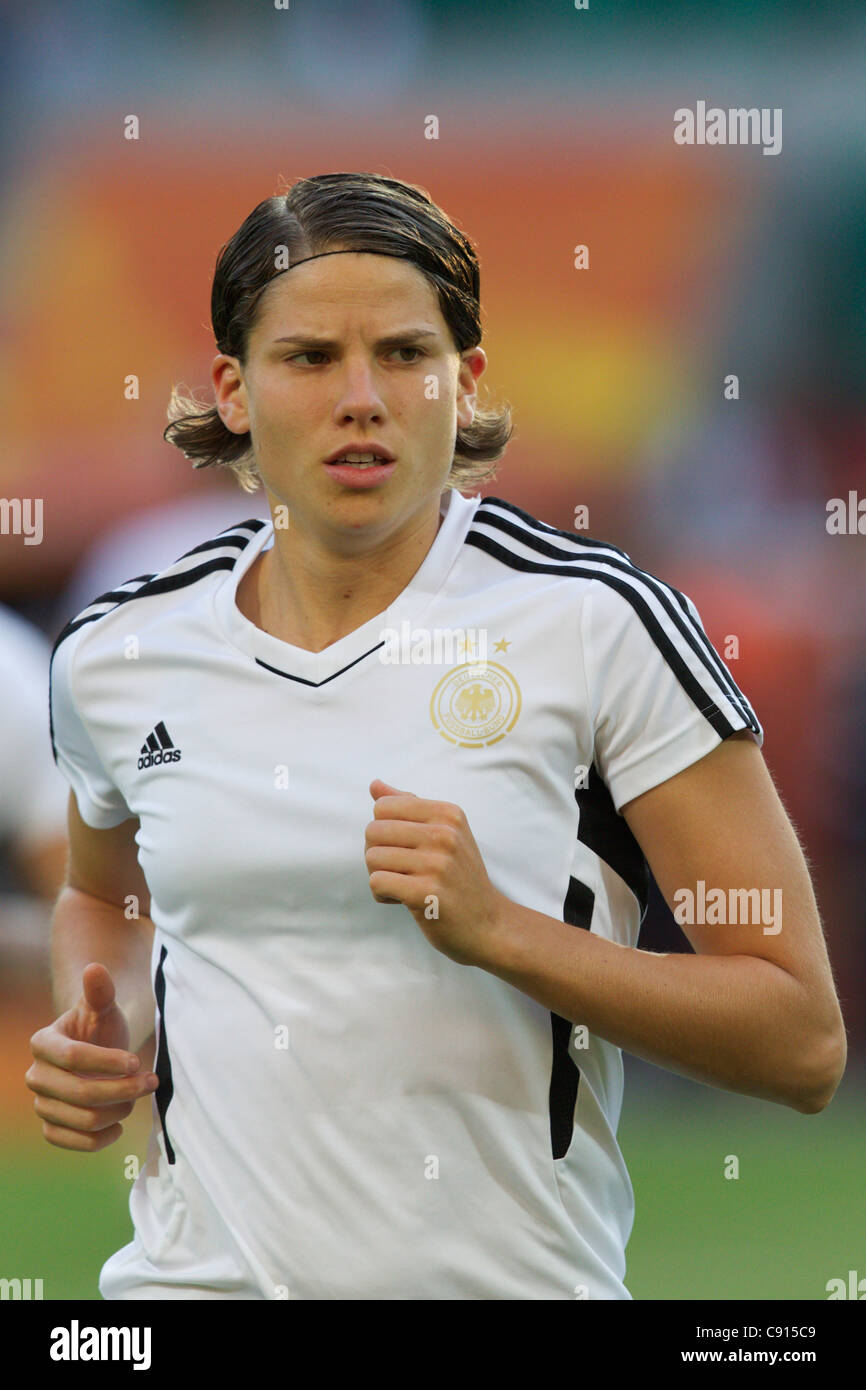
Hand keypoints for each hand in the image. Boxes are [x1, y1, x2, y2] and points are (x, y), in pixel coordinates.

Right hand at [26, 963, 158, 1151]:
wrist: (98, 1052)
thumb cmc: (101, 1028)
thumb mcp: (104, 1008)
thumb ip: (100, 991)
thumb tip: (95, 967)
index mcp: (43, 1042)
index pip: (74, 1057)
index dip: (109, 1062)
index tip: (137, 1060)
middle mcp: (36, 1075)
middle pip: (81, 1093)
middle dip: (123, 1090)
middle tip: (151, 1081)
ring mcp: (42, 1103)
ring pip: (83, 1119)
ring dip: (118, 1111)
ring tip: (137, 1097)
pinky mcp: (51, 1127)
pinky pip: (72, 1142)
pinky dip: (99, 1139)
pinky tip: (119, 1124)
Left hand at [365, 779, 507, 966]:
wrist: (488, 925)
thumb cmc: (460, 878)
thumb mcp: (445, 834)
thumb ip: (409, 807)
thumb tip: (375, 784)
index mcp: (448, 814)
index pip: (383, 806)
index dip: (384, 830)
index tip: (405, 849)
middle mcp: (445, 834)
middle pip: (373, 831)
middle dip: (377, 853)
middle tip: (401, 871)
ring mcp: (438, 864)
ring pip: (372, 857)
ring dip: (380, 876)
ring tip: (405, 886)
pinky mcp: (426, 893)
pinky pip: (377, 882)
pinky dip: (383, 895)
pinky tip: (403, 901)